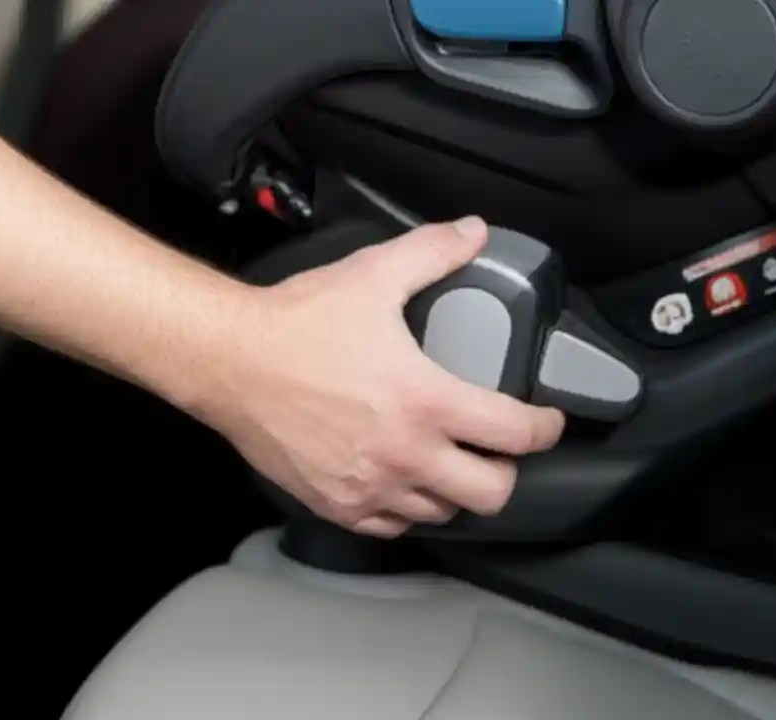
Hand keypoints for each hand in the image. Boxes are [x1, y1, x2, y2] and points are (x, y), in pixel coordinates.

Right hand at [200, 217, 565, 537]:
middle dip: (507, 472)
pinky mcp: (336, 504)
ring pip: (443, 513)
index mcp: (426, 401)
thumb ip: (432, 252)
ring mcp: (371, 487)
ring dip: (456, 490)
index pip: (515, 434)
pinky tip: (405, 483)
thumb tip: (473, 232)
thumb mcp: (373, 275)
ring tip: (453, 463)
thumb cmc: (297, 322)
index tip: (548, 421)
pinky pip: (391, 526)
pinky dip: (407, 510)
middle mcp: (405, 454)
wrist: (228, 360)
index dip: (546, 429)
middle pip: (491, 493)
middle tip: (500, 449)